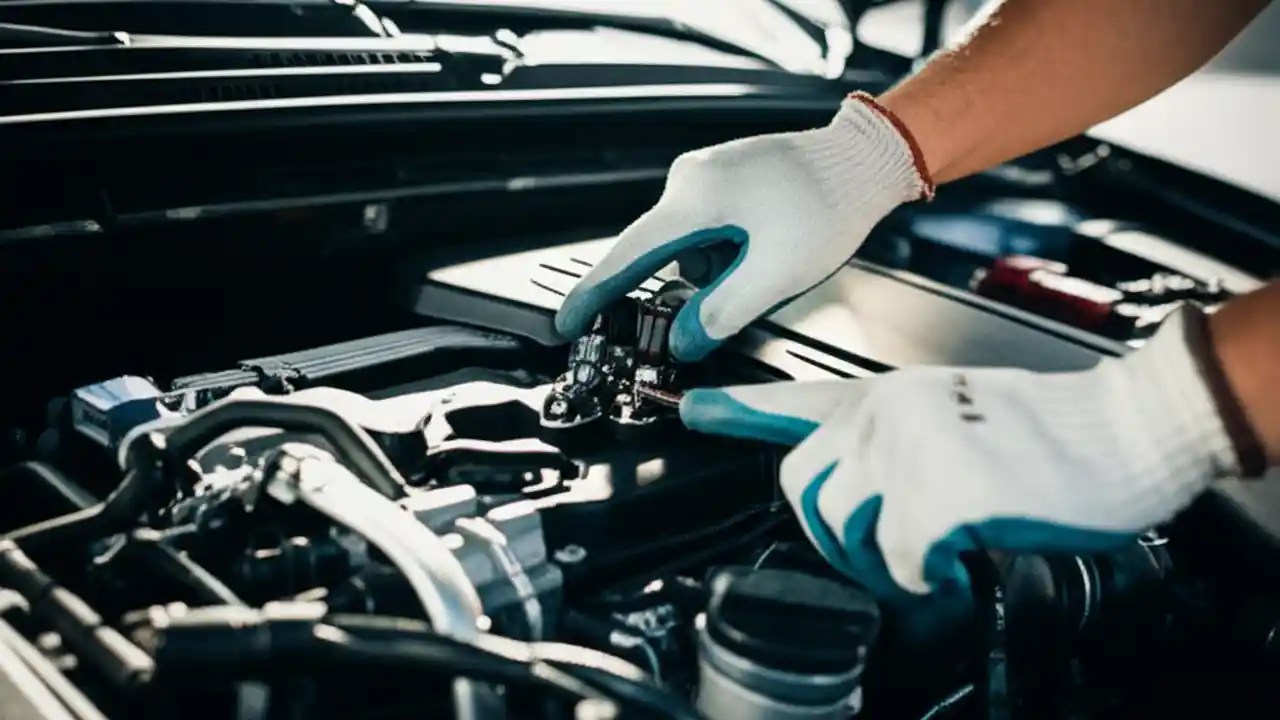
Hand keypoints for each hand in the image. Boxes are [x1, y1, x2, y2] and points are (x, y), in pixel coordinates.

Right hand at [555, 93, 930, 360]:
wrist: (864, 158)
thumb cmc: (828, 206)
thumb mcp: (776, 275)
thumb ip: (721, 314)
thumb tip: (682, 343)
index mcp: (693, 201)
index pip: (626, 258)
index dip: (593, 297)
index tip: (567, 323)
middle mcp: (688, 181)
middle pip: (662, 255)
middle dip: (689, 289)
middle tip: (733, 301)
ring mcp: (705, 174)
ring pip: (690, 246)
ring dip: (719, 270)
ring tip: (773, 263)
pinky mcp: (723, 177)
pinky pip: (708, 227)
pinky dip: (728, 251)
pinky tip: (769, 248)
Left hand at [679, 305, 1248, 596]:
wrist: (1130, 428)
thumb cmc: (1054, 434)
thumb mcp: (956, 418)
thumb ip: (894, 448)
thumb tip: (856, 498)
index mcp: (889, 395)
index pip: (794, 398)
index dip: (736, 407)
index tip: (691, 407)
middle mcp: (886, 411)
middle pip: (801, 484)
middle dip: (831, 536)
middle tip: (882, 556)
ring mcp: (909, 446)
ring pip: (840, 523)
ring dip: (881, 563)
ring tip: (929, 562)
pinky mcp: (940, 490)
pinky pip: (898, 559)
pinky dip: (926, 579)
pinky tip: (957, 568)